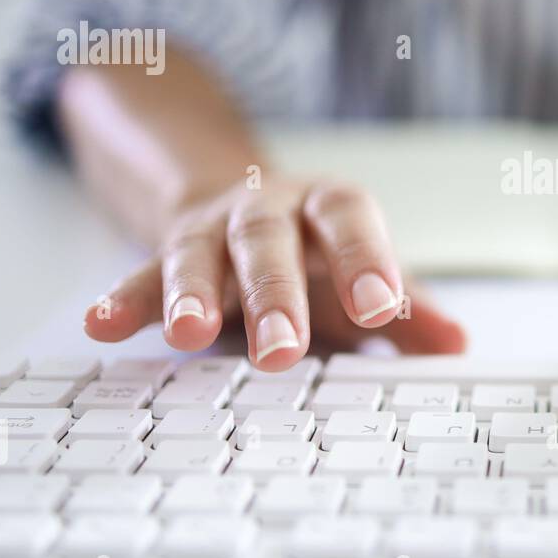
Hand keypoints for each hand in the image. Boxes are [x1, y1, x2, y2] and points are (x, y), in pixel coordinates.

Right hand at [84, 177, 465, 368]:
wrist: (246, 206)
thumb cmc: (321, 254)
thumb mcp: (366, 275)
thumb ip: (411, 309)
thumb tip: (457, 343)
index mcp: (328, 207)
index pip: (350, 222)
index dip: (366, 261)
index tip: (382, 308)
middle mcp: (268, 209)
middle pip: (268, 242)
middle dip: (275, 295)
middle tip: (281, 351)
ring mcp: (212, 229)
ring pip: (199, 254)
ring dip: (191, 294)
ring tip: (188, 334)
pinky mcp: (167, 254)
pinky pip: (139, 275)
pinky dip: (122, 301)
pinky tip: (100, 327)